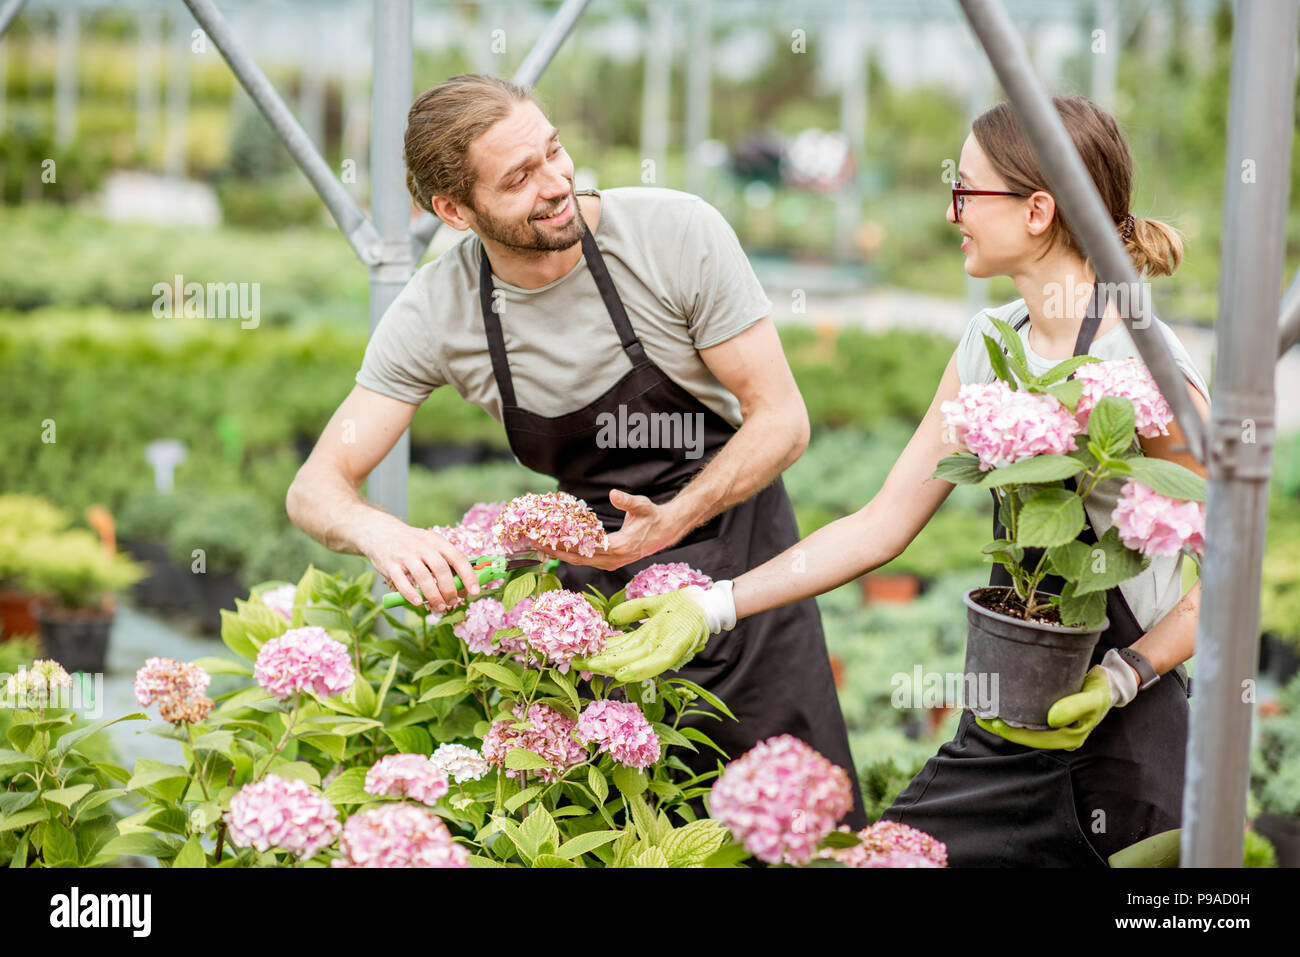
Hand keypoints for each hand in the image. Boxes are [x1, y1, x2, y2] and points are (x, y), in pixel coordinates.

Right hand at [360, 516, 481, 613]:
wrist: (380, 532)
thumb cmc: (412, 544)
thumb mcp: (431, 544)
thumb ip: (445, 562)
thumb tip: (463, 587)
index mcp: (437, 541)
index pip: (457, 558)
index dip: (468, 576)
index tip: (474, 592)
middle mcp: (422, 546)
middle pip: (441, 569)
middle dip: (450, 589)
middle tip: (453, 602)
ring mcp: (405, 555)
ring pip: (423, 577)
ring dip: (433, 596)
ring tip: (440, 607)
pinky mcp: (390, 565)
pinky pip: (402, 582)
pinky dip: (411, 594)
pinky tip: (418, 603)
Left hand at [539, 489, 679, 570]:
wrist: (665, 531)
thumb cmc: (653, 517)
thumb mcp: (642, 505)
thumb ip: (627, 501)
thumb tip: (614, 494)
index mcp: (620, 547)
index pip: (586, 549)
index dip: (565, 544)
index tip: (547, 538)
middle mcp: (613, 560)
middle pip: (578, 558)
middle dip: (554, 551)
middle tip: (533, 542)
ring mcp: (611, 563)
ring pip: (580, 561)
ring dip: (560, 554)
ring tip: (539, 545)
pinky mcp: (609, 562)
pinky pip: (585, 560)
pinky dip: (570, 554)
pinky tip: (557, 547)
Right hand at [573, 584, 733, 681]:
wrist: (708, 603)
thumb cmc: (683, 606)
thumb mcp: (653, 604)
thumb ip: (632, 610)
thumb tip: (610, 617)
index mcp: (644, 636)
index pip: (617, 646)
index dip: (598, 651)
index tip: (577, 654)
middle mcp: (650, 644)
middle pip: (621, 655)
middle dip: (598, 661)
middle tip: (575, 665)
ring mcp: (662, 645)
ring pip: (633, 660)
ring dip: (612, 666)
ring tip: (592, 669)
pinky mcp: (677, 646)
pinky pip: (656, 661)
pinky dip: (640, 670)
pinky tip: (623, 674)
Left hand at [975, 666, 1113, 750]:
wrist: (1108, 683)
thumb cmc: (1102, 691)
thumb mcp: (1092, 698)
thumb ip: (1075, 708)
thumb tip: (1051, 720)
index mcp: (1068, 738)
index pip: (1034, 740)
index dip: (1013, 733)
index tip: (994, 722)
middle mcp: (1058, 735)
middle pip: (1025, 736)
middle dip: (1001, 728)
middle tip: (979, 717)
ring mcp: (1054, 727)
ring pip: (1024, 728)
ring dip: (1003, 721)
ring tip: (981, 712)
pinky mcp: (1049, 715)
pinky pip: (1027, 717)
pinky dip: (1012, 712)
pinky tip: (998, 704)